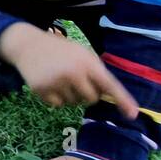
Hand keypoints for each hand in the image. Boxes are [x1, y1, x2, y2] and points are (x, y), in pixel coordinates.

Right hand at [0, 23, 138, 116]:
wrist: (28, 44)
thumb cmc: (60, 50)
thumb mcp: (81, 54)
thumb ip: (95, 72)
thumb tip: (108, 96)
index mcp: (87, 63)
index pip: (109, 85)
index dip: (122, 100)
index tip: (132, 115)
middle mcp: (73, 74)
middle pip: (91, 99)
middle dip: (87, 93)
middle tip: (76, 79)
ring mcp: (56, 83)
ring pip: (73, 103)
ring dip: (69, 95)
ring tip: (59, 77)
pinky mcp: (42, 91)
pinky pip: (58, 105)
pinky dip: (55, 98)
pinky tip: (49, 83)